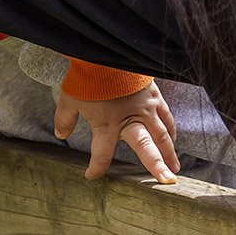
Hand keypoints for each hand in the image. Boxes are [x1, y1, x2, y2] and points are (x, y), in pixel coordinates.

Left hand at [54, 83, 180, 183]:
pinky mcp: (153, 96)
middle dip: (156, 166)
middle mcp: (129, 120)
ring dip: (169, 152)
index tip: (91, 175)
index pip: (102, 154)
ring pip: (162, 135)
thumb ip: (65, 119)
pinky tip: (173, 139)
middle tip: (167, 182)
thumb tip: (60, 134)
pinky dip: (171, 129)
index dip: (96, 168)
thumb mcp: (69, 99)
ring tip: (175, 168)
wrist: (102, 52)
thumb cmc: (86, 77)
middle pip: (146, 148)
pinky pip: (166, 116)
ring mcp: (145, 108)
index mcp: (106, 125)